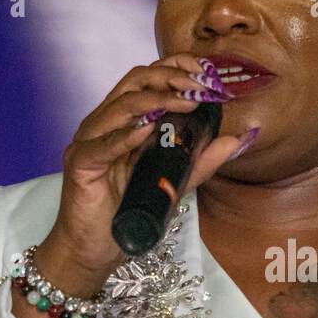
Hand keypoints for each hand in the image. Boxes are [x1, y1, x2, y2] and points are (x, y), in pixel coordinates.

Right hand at [40, 53, 251, 293]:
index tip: (208, 74)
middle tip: (201, 86)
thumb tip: (237, 139)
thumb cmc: (128, 212)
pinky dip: (126, 136)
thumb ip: (201, 160)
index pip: (147, 78)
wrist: (96, 249)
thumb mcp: (174, 181)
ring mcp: (89, 141)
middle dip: (170, 78)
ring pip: (120, 107)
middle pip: (133, 82)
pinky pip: (102, 145)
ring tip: (187, 102)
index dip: (176, 68)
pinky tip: (149, 129)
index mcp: (123, 120)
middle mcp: (104, 123)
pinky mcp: (80, 164)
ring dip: (156, 100)